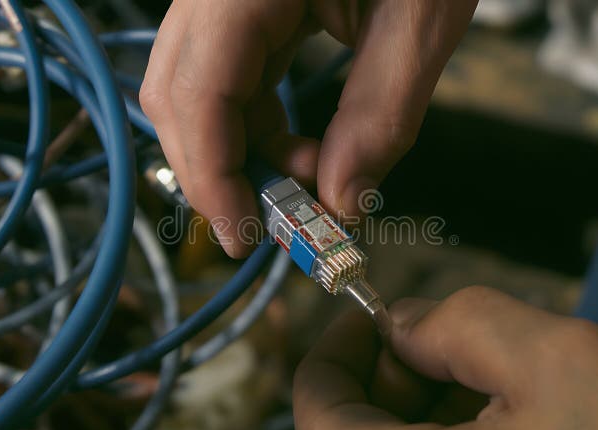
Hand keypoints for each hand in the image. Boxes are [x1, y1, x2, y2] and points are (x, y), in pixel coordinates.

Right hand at [140, 0, 477, 256]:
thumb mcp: (422, 19)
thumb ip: (380, 114)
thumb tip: (341, 202)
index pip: (196, 90)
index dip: (211, 175)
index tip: (242, 238)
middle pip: (175, 94)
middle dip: (217, 170)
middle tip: (270, 223)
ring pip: (193, 89)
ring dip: (239, 150)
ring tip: (307, 176)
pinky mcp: (239, 4)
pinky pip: (223, 74)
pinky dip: (254, 122)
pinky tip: (299, 142)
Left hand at [293, 286, 597, 429]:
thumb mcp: (551, 358)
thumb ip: (456, 321)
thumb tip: (401, 321)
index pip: (316, 407)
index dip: (340, 346)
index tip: (377, 312)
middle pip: (356, 429)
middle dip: (395, 374)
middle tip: (448, 339)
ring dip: (433, 405)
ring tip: (500, 382)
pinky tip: (518, 417)